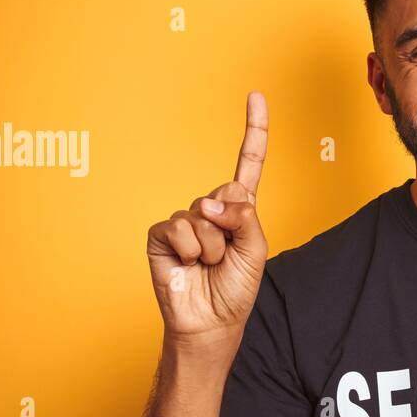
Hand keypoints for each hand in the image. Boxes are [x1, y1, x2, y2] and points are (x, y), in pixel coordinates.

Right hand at [147, 91, 269, 343]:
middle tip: (226, 255)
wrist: (210, 321)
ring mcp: (184, 220)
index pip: (247, 163)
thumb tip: (211, 202)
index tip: (256, 95)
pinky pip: (178, 228)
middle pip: (225, 193)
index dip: (253, 130)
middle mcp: (211, 209)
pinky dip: (188, 249)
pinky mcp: (161, 234)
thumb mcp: (255, 250)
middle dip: (231, 226)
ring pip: (202, 216)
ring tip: (207, 265)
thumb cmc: (235, 288)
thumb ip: (245, 218)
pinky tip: (187, 264)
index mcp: (239, 210)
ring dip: (211, 246)